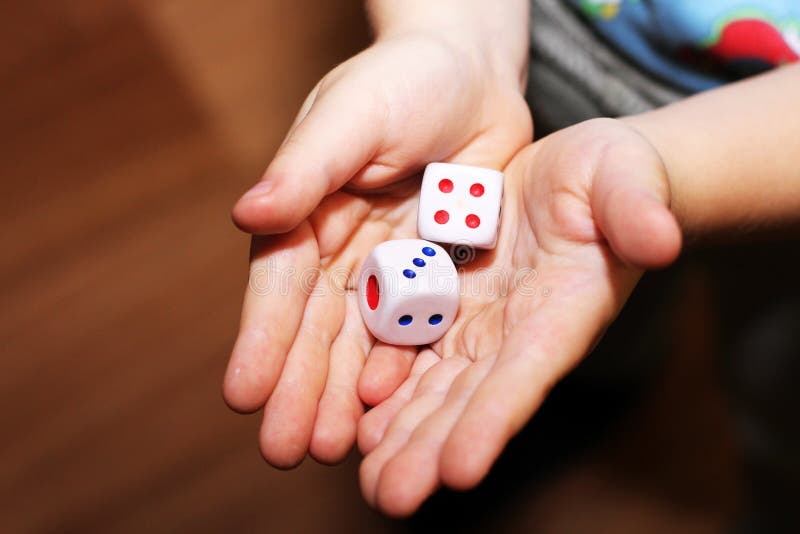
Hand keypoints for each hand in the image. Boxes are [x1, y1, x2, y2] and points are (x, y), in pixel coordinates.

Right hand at [223, 29, 531, 467]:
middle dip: (299, 389)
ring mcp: (389, 269)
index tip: (242, 395)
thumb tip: (248, 212)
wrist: (471, 75)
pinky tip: (389, 413)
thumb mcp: (352, 116)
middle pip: (316, 329)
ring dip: (343, 397)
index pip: (279, 285)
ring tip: (331, 449)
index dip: (262, 340)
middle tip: (284, 449)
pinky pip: (418, 331)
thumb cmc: (402, 80)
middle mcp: (341, 251)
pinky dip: (402, 373)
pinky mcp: (435, 276)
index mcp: (307, 214)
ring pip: (363, 343)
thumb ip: (306, 167)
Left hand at [356, 118, 682, 515]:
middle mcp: (518, 331)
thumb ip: (638, 209)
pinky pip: (412, 349)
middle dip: (430, 447)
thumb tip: (662, 240)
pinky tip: (357, 416)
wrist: (571, 174)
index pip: (527, 372)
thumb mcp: (626, 178)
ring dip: (401, 432)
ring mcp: (481, 323)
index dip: (493, 419)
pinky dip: (386, 385)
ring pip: (435, 385)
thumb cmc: (612, 175)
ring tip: (367, 477)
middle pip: (471, 398)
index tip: (459, 470)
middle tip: (389, 497)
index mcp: (564, 309)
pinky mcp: (451, 304)